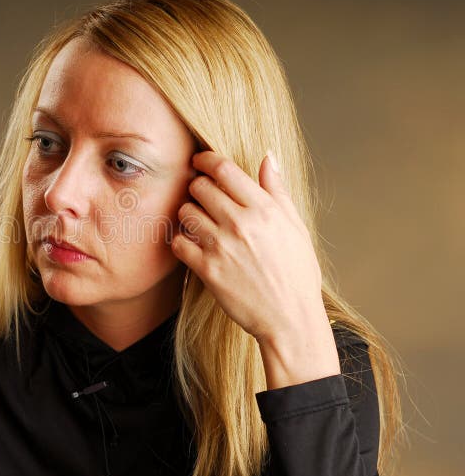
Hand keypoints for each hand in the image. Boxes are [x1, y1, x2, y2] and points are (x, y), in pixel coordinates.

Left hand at [171, 150, 339, 387]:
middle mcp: (241, 224)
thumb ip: (277, 190)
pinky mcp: (207, 270)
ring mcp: (221, 247)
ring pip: (185, 212)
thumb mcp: (295, 227)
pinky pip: (179, 243)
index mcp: (264, 210)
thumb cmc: (296, 273)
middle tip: (201, 196)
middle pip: (200, 187)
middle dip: (197, 187)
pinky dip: (181, 241)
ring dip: (187, 213)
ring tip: (198, 222)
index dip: (205, 159)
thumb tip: (268, 157)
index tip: (199, 160)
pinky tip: (193, 244)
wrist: (290, 318)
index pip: (223, 169)